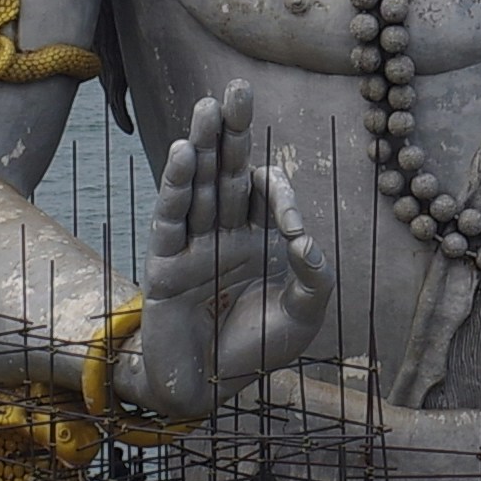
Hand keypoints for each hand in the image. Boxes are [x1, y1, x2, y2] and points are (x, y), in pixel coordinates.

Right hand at [115, 92, 330, 425]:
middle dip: (232, 132)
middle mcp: (223, 234)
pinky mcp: (166, 266)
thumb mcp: (303, 316)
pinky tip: (180, 152)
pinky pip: (170, 219)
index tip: (293, 230)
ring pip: (197, 186)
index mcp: (256, 240)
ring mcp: (192, 247)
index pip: (263, 194)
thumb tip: (306, 241)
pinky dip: (175, 185)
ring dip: (200, 147)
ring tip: (207, 106)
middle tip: (237, 87)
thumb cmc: (255, 353)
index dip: (277, 193)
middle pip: (226, 172)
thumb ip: (314, 279)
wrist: (209, 392)